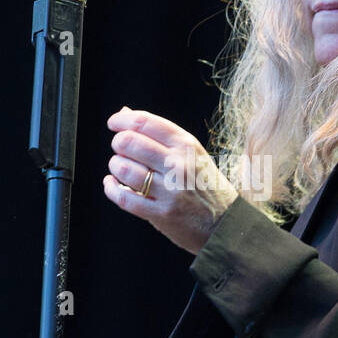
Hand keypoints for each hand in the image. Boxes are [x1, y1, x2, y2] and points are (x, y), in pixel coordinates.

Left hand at [103, 107, 238, 254]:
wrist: (226, 224)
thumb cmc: (206, 185)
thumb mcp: (192, 154)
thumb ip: (160, 135)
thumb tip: (125, 113)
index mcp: (187, 145)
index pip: (146, 123)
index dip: (122, 121)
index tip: (113, 124)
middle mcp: (179, 164)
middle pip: (130, 143)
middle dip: (118, 143)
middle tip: (120, 149)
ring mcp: (170, 190)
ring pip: (124, 169)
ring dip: (115, 166)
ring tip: (119, 168)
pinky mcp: (161, 213)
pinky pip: (124, 197)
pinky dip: (111, 189)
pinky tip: (111, 184)